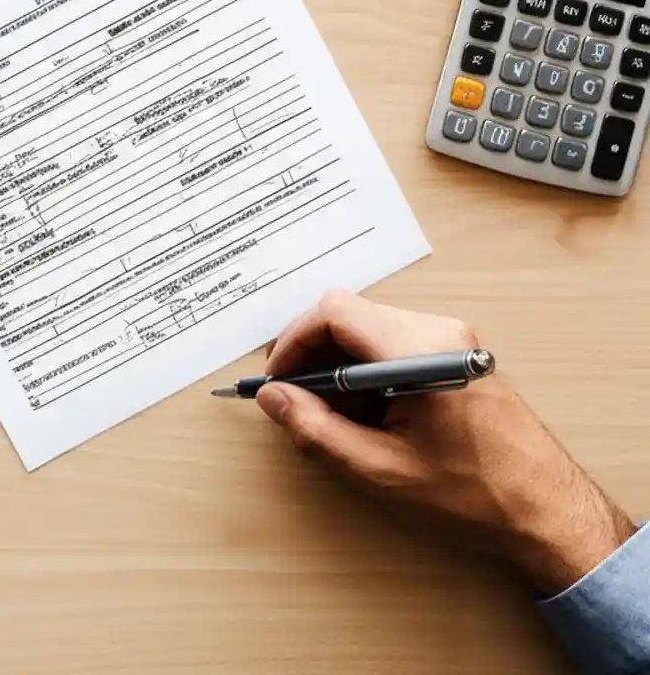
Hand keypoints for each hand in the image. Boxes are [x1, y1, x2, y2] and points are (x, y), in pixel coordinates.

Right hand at [258, 290, 635, 594]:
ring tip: (323, 408)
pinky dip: (363, 366)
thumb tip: (273, 399)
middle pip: (349, 314)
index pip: (336, 312)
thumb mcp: (380, 469)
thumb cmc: (472, 494)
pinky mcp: (457, 353)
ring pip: (368, 326)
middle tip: (288, 394)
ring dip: (335, 360)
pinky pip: (393, 341)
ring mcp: (452, 339)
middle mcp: (439, 332)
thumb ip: (317, 429)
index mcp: (419, 352)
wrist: (545, 507)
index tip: (275, 377)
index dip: (293, 339)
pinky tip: (360, 408)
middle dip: (309, 351)